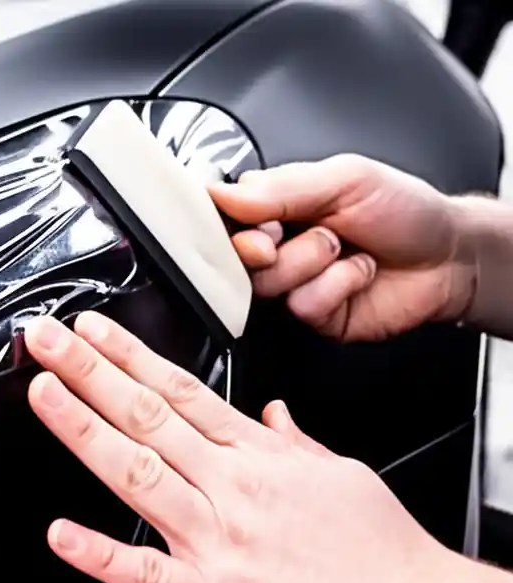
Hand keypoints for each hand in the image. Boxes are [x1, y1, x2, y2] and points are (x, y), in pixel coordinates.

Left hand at [22, 312, 457, 582]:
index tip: (91, 328)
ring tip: (44, 393)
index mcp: (261, 457)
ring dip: (84, 429)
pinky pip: (145, 573)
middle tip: (46, 339)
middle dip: (90, 372)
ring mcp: (219, 540)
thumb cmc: (386, 558)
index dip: (130, 355)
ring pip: (137, 473)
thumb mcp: (344, 477)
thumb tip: (271, 414)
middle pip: (149, 416)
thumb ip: (295, 443)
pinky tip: (60, 532)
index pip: (182, 391)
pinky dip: (100, 553)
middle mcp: (233, 488)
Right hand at [210, 154, 474, 341]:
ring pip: (267, 282)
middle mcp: (277, 245)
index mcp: (275, 205)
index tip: (256, 219)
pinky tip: (358, 274)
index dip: (229, 221)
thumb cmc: (404, 211)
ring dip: (315, 260)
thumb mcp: (345, 178)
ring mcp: (292, 282)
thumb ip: (280, 186)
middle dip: (272, 243)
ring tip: (345, 248)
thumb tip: (222, 192)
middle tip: (313, 230)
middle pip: (234, 255)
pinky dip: (337, 286)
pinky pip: (301, 305)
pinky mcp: (312, 315)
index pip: (221, 214)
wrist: (449, 257)